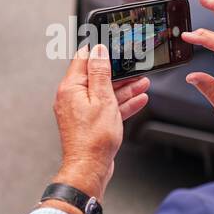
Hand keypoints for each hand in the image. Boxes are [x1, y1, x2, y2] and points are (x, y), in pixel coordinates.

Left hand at [51, 44, 148, 204]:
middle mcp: (72, 98)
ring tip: (142, 83)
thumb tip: (98, 51)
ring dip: (124, 88)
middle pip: (96, 77)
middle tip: (134, 67)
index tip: (111, 44)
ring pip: (104, 93)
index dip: (99, 50)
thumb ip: (101, 73)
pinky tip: (138, 100)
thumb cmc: (93, 140)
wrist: (90, 169)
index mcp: (71, 88)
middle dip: (118, 72)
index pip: (83, 59)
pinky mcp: (89, 123)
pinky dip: (121, 104)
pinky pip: (106, 108)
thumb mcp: (102, 99)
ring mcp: (80, 112)